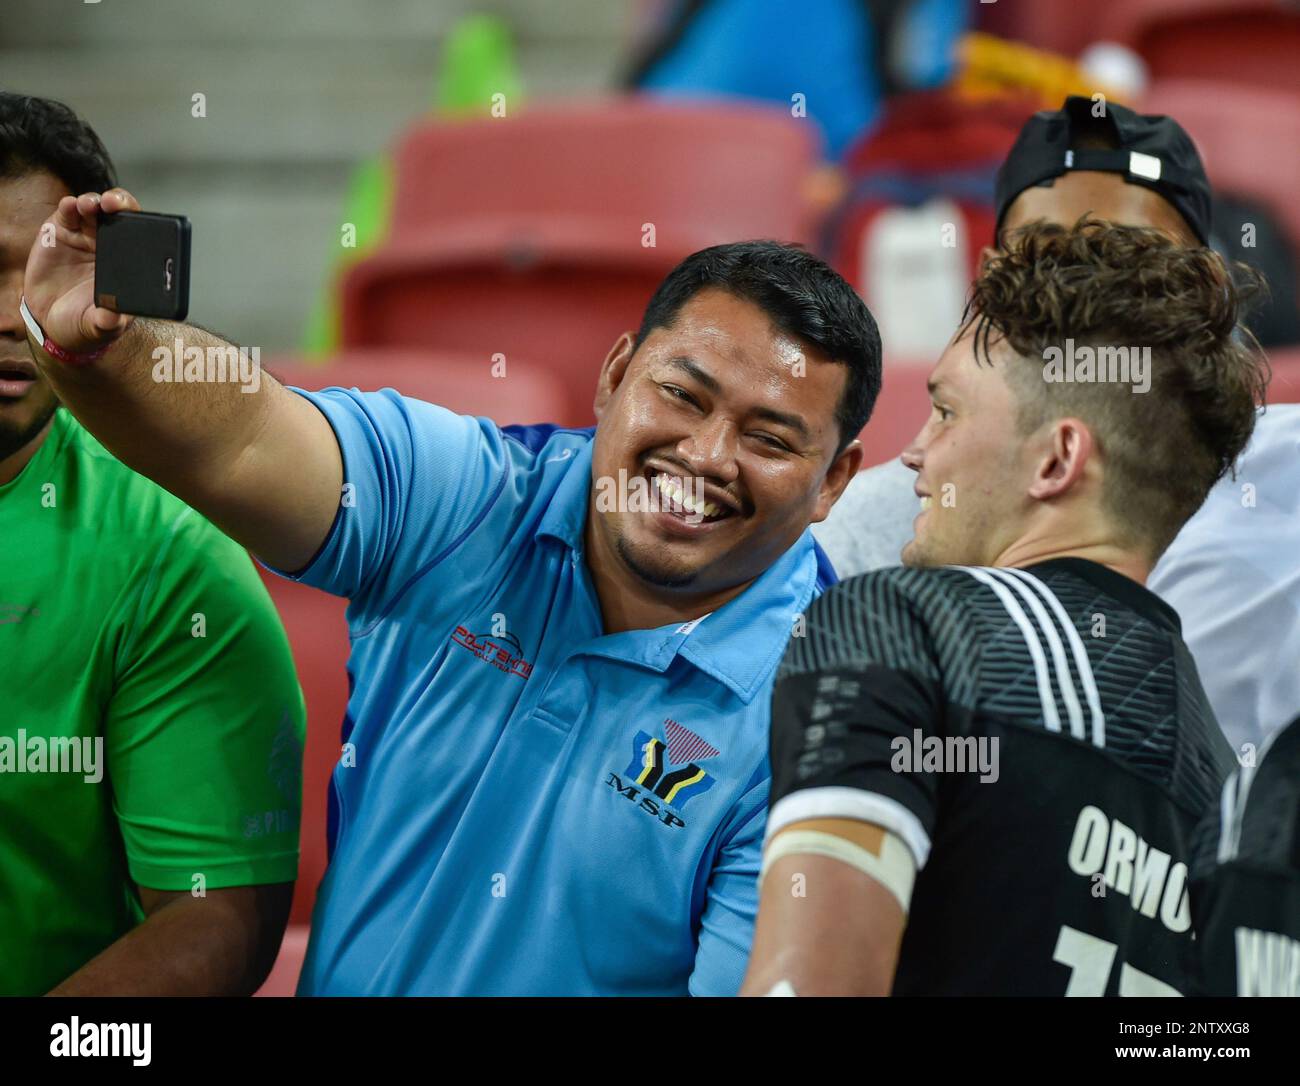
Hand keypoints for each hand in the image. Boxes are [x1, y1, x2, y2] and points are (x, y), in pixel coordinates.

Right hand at [22, 188, 140, 356]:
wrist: (50, 321)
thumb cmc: (84, 322)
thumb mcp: (98, 327)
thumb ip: (106, 323)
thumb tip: (113, 318)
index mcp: (129, 265)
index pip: (143, 238)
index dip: (144, 226)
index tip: (141, 224)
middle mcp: (110, 245)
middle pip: (120, 215)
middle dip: (119, 204)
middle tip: (113, 204)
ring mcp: (85, 236)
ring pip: (94, 209)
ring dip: (94, 202)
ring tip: (90, 206)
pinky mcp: (60, 231)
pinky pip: (67, 213)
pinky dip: (70, 206)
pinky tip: (70, 206)